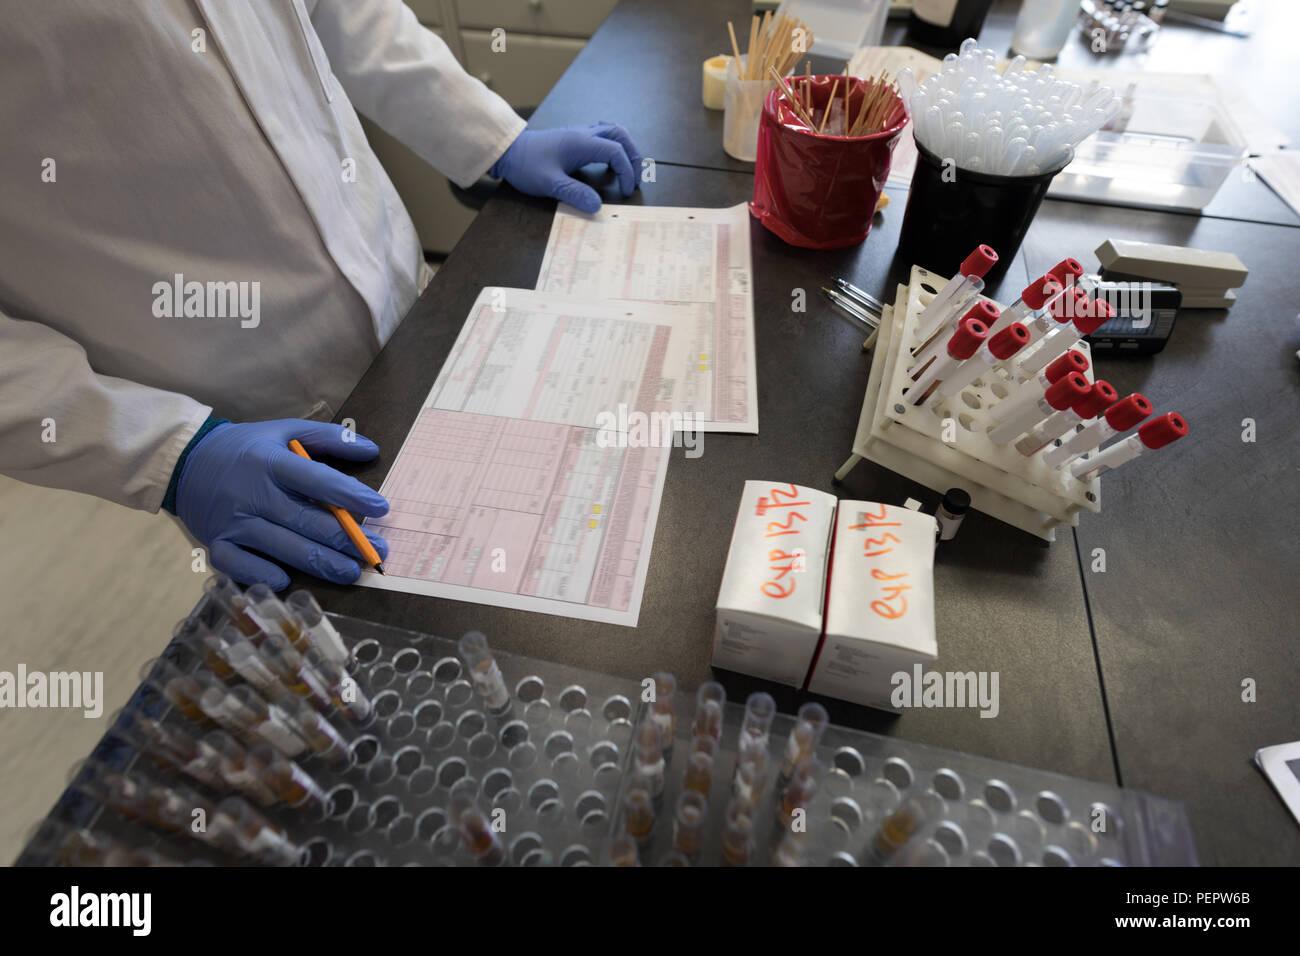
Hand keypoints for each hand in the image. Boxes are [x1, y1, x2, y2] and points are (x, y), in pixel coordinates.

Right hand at [176, 419, 389, 589]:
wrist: (184, 461)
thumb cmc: (246, 448)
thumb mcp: (284, 430)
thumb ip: (329, 437)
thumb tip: (370, 449)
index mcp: (271, 462)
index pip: (318, 480)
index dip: (351, 496)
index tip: (381, 508)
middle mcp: (254, 494)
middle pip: (306, 521)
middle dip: (347, 540)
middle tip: (376, 552)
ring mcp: (234, 522)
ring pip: (284, 548)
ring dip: (322, 564)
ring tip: (352, 572)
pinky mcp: (217, 544)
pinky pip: (243, 567)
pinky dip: (266, 575)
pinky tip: (290, 580)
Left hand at [489, 123, 643, 212]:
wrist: (507, 151)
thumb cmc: (525, 165)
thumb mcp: (549, 183)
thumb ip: (574, 194)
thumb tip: (597, 207)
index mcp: (581, 143)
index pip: (616, 152)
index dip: (627, 172)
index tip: (626, 191)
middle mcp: (584, 134)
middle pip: (620, 135)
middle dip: (633, 155)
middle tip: (636, 177)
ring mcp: (579, 133)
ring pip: (612, 131)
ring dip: (625, 147)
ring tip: (628, 167)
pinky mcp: (573, 138)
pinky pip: (602, 135)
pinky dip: (613, 145)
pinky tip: (610, 160)